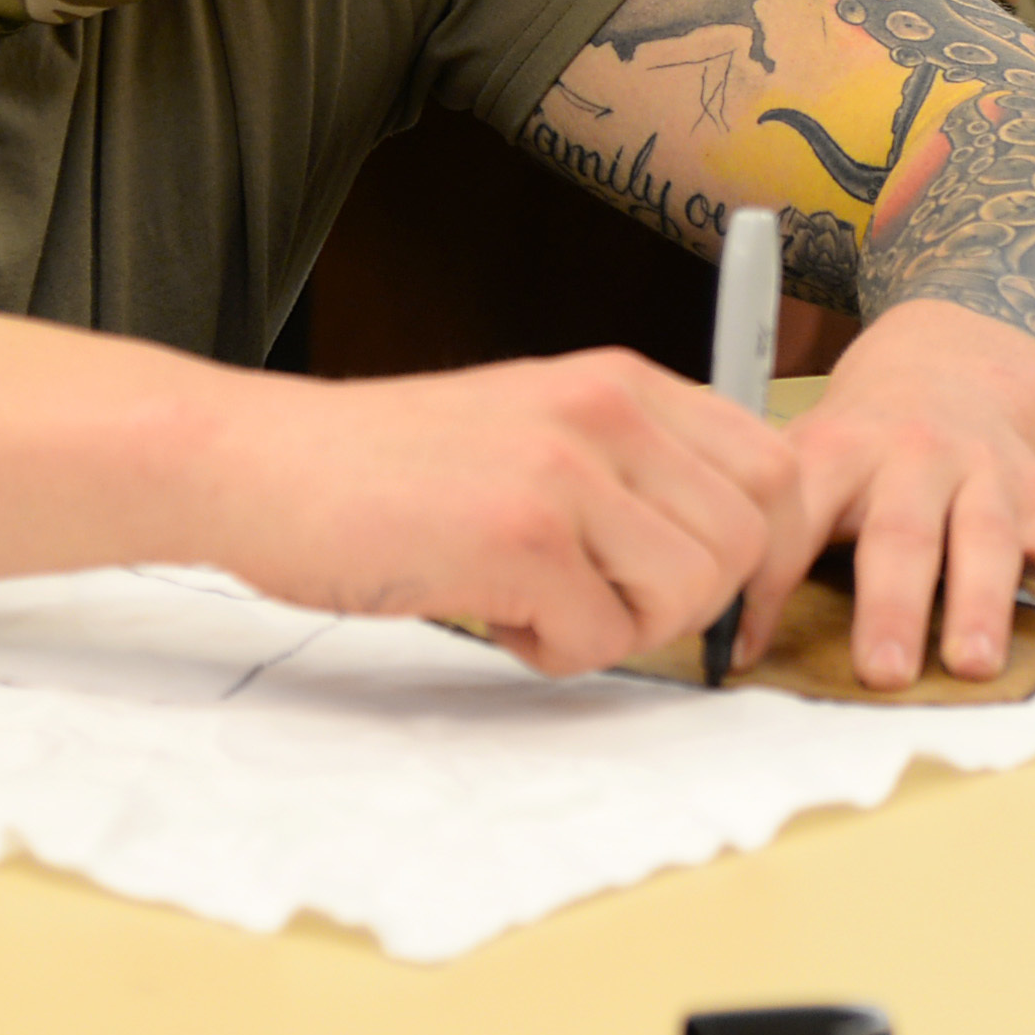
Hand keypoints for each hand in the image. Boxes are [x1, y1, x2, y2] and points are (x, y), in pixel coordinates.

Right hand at [203, 348, 811, 677]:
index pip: (775, 467)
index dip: (761, 552)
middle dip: (690, 603)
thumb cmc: (391, 465)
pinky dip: (552, 653)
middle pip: (748, 541)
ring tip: (540, 606)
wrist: (259, 462)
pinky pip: (599, 640)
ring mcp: (565, 471)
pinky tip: (490, 613)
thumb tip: (727, 560)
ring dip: (621, 631)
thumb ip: (629, 467)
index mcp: (624, 381)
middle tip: (606, 607)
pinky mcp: (516, 538)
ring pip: (688, 596)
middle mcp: (609, 412)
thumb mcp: (535, 424)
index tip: (706, 597)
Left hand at [734, 299, 1034, 689]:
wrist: (949, 367)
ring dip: (983, 602)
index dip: (767, 585)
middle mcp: (915, 457)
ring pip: (988, 539)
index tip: (744, 654)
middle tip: (883, 671)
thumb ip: (763, 535)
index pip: (794, 520)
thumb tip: (708, 633)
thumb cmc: (857, 446)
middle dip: (893, 603)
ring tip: (976, 664)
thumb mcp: (799, 462)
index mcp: (838, 450)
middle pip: (901, 532)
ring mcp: (989, 476)